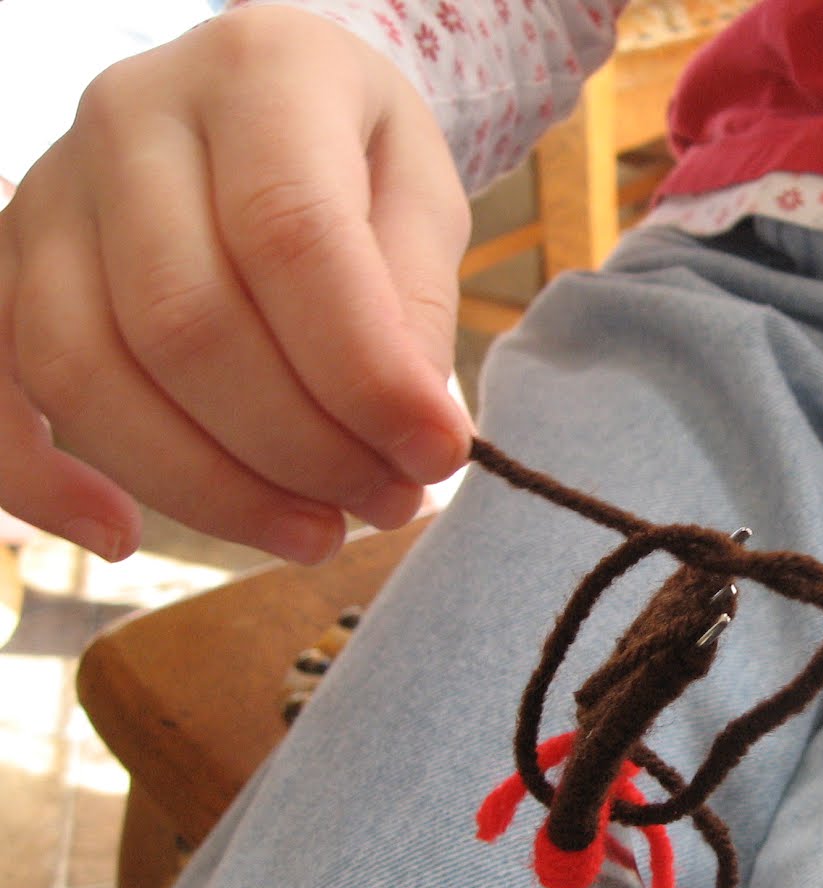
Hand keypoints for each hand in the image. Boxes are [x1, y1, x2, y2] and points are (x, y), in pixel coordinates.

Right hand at [0, 6, 472, 562]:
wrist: (267, 106)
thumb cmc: (357, 160)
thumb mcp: (423, 195)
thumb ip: (418, 300)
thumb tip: (413, 431)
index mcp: (257, 74)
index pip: (293, 237)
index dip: (365, 371)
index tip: (437, 456)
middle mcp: (130, 118)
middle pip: (187, 323)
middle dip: (301, 447)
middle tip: (388, 504)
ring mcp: (50, 192)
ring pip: (89, 371)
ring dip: (209, 487)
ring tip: (317, 534)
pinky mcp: (9, 266)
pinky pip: (0, 383)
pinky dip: (41, 479)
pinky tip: (122, 536)